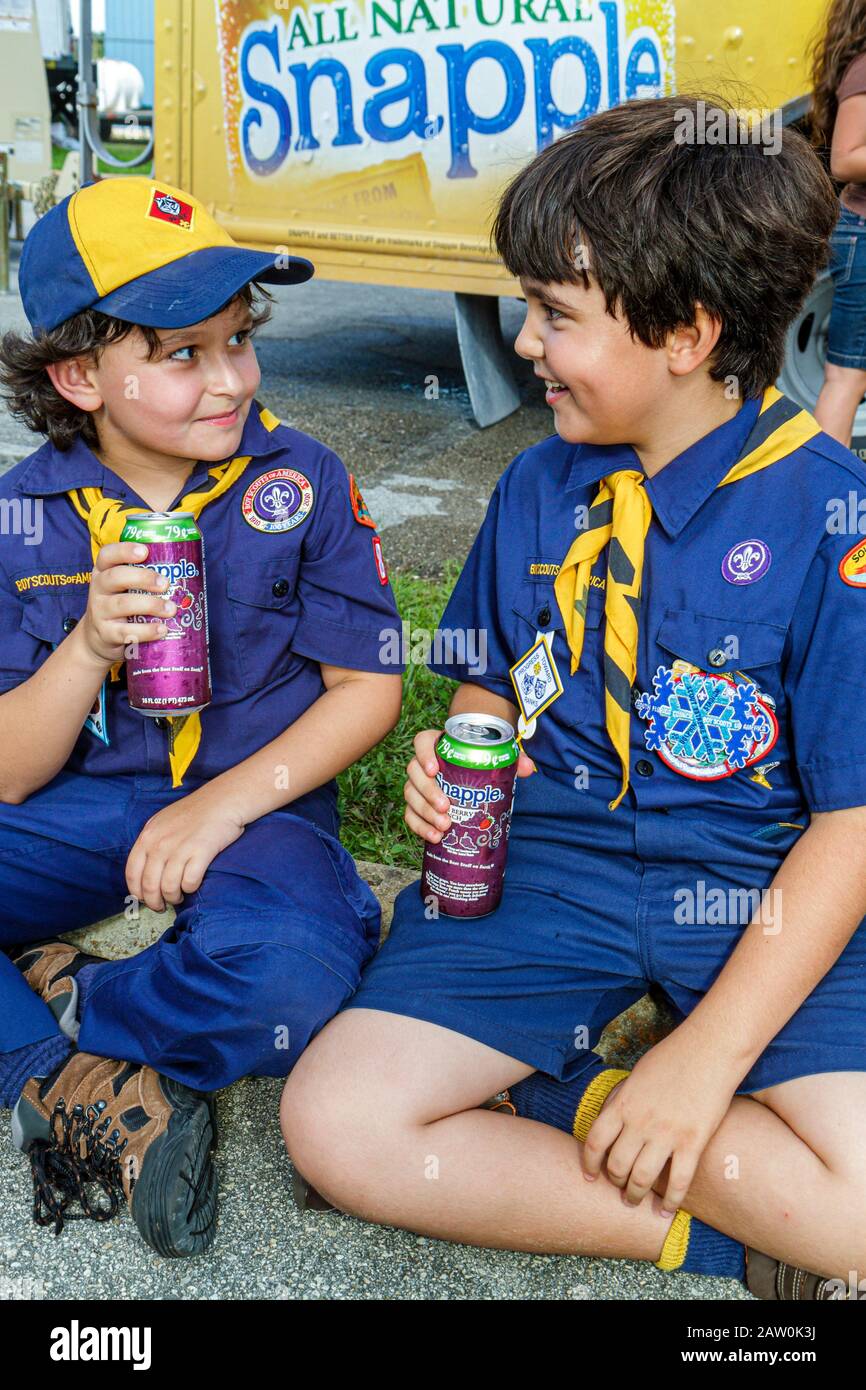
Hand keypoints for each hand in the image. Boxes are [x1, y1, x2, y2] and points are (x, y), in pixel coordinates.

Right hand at [79, 541, 175, 666]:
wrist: (100, 637)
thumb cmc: (122, 604)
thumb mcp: (125, 586)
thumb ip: (145, 576)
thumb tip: (186, 569)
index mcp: (104, 571)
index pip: (107, 554)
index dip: (124, 551)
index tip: (144, 551)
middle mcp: (99, 589)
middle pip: (115, 577)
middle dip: (143, 578)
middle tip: (165, 583)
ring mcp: (100, 611)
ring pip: (122, 604)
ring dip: (150, 605)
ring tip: (171, 609)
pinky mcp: (106, 633)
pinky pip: (125, 632)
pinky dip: (146, 631)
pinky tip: (162, 629)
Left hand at [125, 793, 244, 911]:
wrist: (223, 800)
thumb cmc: (195, 812)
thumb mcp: (163, 822)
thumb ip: (152, 843)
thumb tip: (146, 871)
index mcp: (148, 836)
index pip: (132, 873)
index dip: (137, 892)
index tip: (144, 899)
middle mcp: (160, 844)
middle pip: (149, 886)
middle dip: (154, 902)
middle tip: (162, 906)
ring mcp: (180, 848)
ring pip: (169, 888)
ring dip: (173, 898)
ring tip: (179, 897)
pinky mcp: (200, 852)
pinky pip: (189, 882)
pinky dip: (190, 888)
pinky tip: (192, 885)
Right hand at [403, 727, 535, 842]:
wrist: (474, 780)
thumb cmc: (482, 764)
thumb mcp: (497, 758)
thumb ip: (512, 759)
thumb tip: (526, 768)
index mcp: (437, 745)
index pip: (422, 742)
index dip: (424, 754)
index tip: (434, 770)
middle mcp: (423, 764)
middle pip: (414, 773)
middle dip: (428, 792)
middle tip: (446, 807)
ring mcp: (418, 785)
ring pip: (411, 795)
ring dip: (425, 812)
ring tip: (444, 825)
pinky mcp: (417, 805)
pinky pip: (410, 815)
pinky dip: (420, 827)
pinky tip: (434, 837)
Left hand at [580, 1033, 735, 1212]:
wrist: (709, 1049)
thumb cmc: (673, 1057)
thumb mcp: (636, 1075)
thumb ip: (622, 1100)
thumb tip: (611, 1118)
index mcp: (622, 1103)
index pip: (595, 1142)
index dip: (589, 1165)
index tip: (590, 1177)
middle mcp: (639, 1122)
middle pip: (617, 1165)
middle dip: (615, 1182)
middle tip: (619, 1190)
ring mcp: (665, 1134)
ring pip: (642, 1178)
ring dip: (636, 1196)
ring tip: (636, 1203)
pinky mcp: (692, 1142)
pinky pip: (678, 1181)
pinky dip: (671, 1201)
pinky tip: (667, 1211)